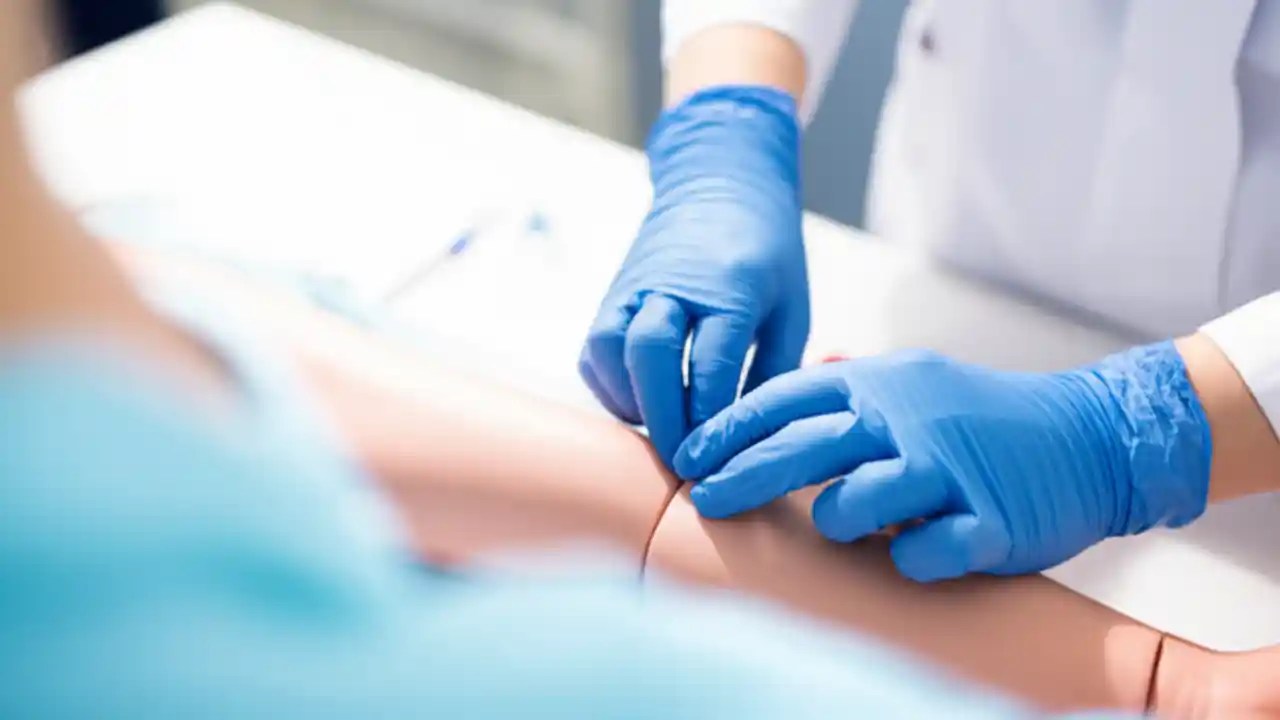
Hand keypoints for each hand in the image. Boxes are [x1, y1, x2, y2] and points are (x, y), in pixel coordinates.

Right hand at [579, 86, 809, 465]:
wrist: (721, 180)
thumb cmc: (767, 250)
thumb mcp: (792, 307)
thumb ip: (773, 372)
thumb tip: (752, 439)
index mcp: (731, 287)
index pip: (711, 363)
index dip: (709, 418)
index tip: (716, 458)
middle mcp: (674, 284)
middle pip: (649, 354)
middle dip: (662, 417)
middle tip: (680, 460)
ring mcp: (635, 286)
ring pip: (610, 351)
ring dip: (631, 401)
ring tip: (661, 429)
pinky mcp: (612, 293)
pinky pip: (594, 350)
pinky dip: (609, 386)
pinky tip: (639, 404)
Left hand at [674, 344, 1211, 581]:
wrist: (1091, 435)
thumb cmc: (984, 418)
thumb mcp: (913, 383)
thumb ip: (852, 383)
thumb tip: (801, 368)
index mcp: (883, 385)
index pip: (787, 400)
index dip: (731, 429)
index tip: (688, 457)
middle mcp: (909, 420)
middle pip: (805, 448)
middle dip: (744, 476)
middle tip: (704, 501)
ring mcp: (952, 470)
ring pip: (858, 501)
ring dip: (836, 518)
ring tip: (841, 523)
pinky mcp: (992, 521)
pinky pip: (927, 551)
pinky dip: (910, 558)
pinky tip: (910, 555)